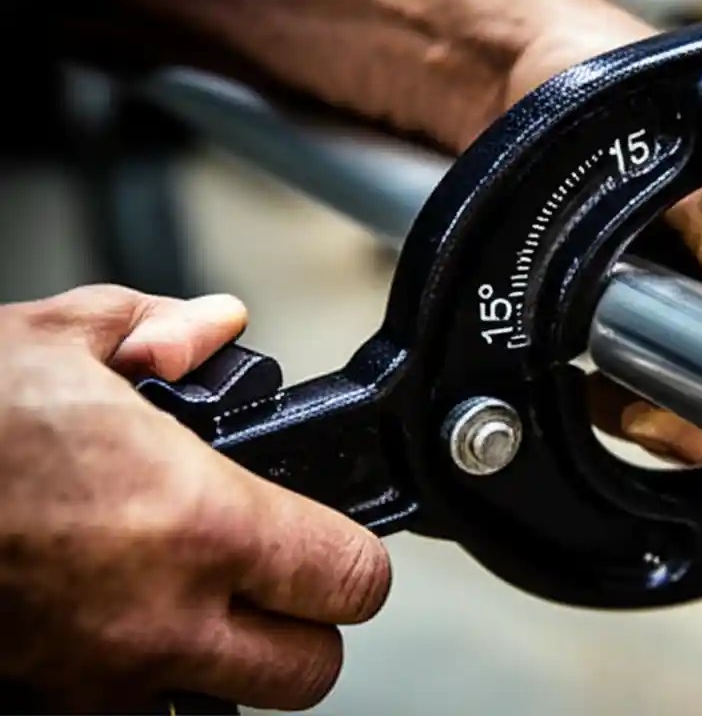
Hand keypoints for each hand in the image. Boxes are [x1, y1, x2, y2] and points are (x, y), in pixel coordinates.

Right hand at [0, 286, 390, 711]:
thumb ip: (156, 331)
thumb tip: (214, 328)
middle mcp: (161, 619)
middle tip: (277, 585)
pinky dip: (138, 685)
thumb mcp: (49, 343)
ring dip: (224, 666)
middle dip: (307, 629)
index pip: (353, 579)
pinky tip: (112, 628)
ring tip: (189, 606)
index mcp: (199, 521)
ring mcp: (100, 679)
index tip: (338, 543)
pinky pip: (130, 714)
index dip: (356, 560)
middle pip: (311, 672)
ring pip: (223, 708)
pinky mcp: (41, 705)